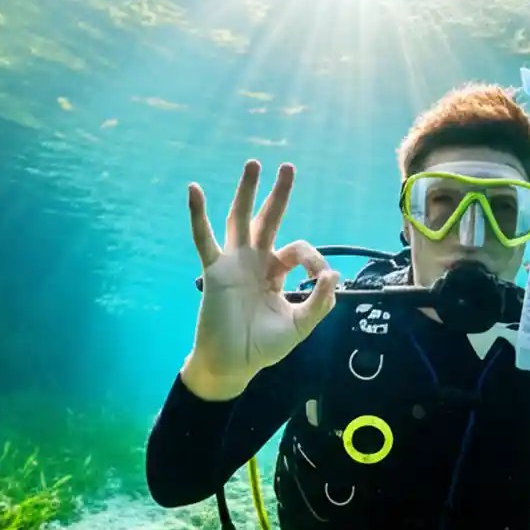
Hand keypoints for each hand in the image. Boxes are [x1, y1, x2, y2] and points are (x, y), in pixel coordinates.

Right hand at [181, 160, 338, 400]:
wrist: (232, 365)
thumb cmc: (263, 346)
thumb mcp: (300, 326)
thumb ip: (320, 303)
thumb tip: (335, 275)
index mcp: (276, 272)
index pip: (298, 249)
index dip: (314, 260)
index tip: (322, 281)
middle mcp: (255, 261)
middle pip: (268, 219)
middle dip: (279, 194)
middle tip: (289, 166)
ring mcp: (233, 263)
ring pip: (240, 220)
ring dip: (246, 191)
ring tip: (254, 164)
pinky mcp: (214, 271)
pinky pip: (204, 239)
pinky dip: (197, 214)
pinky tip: (194, 189)